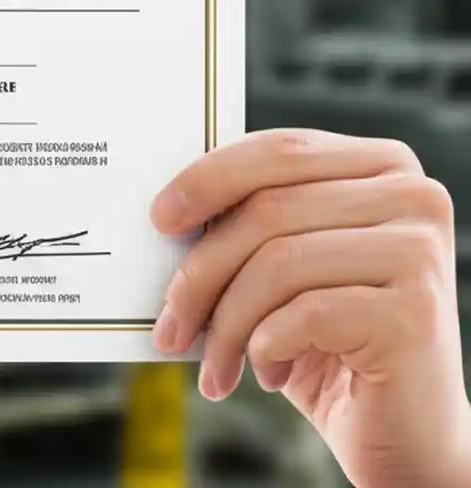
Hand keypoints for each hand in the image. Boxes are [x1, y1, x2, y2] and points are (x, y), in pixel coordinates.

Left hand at [151, 129, 470, 486]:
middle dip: (200, 275)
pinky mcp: (415, 311)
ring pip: (278, 264)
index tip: (158, 220)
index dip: (208, 179)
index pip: (278, 150)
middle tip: (169, 328)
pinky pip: (304, 314)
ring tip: (215, 368)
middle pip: (267, 211)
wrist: (399, 428)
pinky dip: (266, 348)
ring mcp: (419, 251)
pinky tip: (267, 374)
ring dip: (225, 326)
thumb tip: (166, 213)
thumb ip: (248, 225)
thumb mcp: (282, 272)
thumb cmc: (327, 343)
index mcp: (381, 166)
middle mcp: (413, 196)